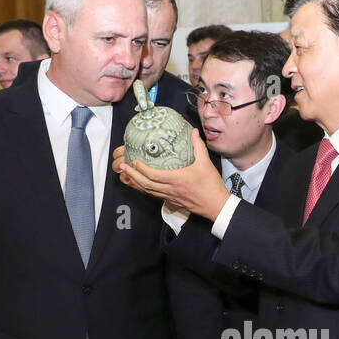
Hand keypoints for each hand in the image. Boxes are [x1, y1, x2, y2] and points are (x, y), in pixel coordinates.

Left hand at [113, 132, 230, 218]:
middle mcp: (170, 189)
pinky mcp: (172, 201)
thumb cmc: (211, 186)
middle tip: (122, 167)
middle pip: (145, 184)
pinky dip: (144, 189)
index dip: (141, 169)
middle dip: (132, 175)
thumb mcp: (205, 163)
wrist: (216, 205)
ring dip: (135, 183)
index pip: (153, 175)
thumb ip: (197, 146)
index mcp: (176, 179)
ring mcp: (170, 197)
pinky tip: (140, 185)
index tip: (134, 161)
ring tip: (126, 175)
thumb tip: (193, 132)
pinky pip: (154, 195)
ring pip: (148, 191)